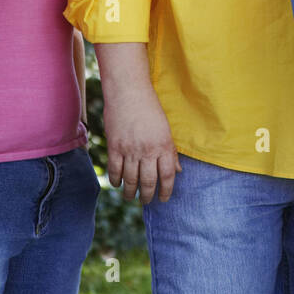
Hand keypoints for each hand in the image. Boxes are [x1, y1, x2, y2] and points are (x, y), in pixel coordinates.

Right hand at [102, 78, 180, 204]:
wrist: (128, 91)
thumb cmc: (150, 108)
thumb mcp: (165, 128)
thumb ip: (171, 151)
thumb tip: (178, 170)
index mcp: (164, 145)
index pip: (167, 176)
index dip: (166, 191)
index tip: (163, 199)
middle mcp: (148, 150)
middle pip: (149, 181)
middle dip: (148, 195)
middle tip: (147, 201)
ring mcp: (130, 150)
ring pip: (130, 180)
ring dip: (131, 192)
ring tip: (131, 197)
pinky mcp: (114, 147)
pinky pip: (115, 170)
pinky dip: (116, 180)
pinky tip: (118, 183)